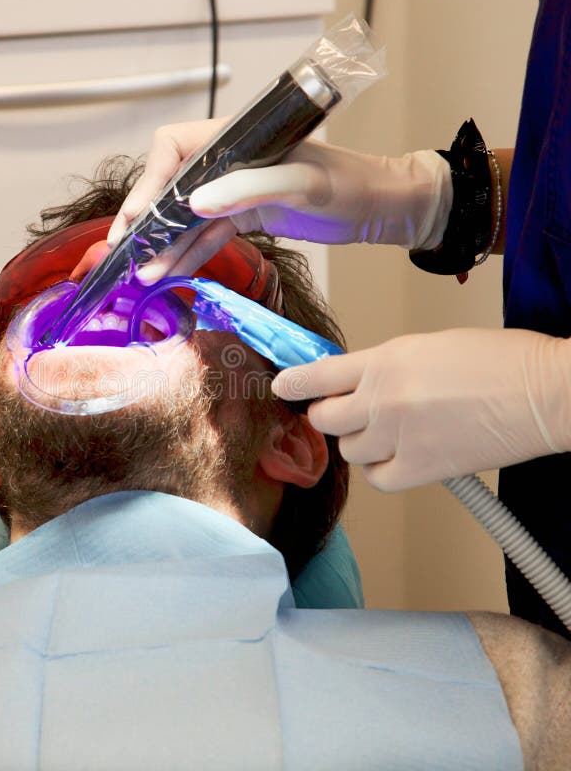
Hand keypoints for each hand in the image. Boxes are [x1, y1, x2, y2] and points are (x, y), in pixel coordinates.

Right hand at [109, 118, 452, 281]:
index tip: (137, 217)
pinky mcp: (245, 216)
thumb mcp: (302, 183)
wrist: (378, 207)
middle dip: (147, 219)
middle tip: (124, 250)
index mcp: (237, 138)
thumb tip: (194, 203)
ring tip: (144, 274)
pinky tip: (170, 273)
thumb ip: (248, 188)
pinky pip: (207, 236)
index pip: (174, 149)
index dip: (150, 181)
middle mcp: (228, 162)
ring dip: (165, 245)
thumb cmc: (348, 185)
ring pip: (187, 217)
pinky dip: (189, 254)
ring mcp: (235, 191)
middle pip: (172, 186)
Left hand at [271, 329, 570, 490]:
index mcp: (385, 360)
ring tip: (386, 432)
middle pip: (325, 418)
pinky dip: (381, 470)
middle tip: (344, 413)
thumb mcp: (428, 346)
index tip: (282, 386)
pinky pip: (378, 478)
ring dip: (359, 442)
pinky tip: (396, 458)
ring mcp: (399, 435)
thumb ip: (384, 365)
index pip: (319, 373)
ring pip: (349, 450)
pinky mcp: (421, 468)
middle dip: (329, 415)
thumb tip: (355, 380)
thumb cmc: (498, 361)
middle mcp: (382, 398)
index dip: (294, 382)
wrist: (543, 392)